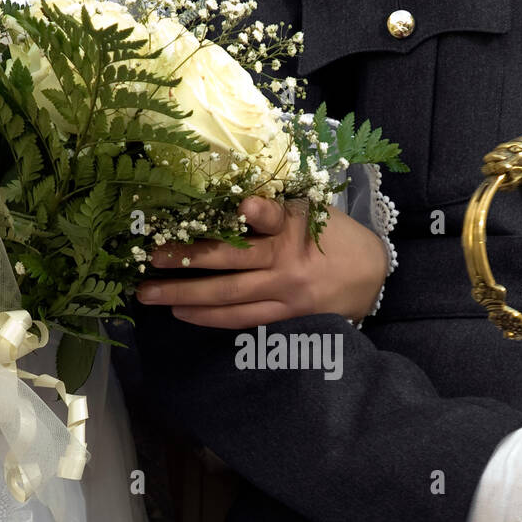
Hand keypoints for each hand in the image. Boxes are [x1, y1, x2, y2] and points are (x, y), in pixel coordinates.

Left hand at [134, 196, 387, 327]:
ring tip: (152, 295)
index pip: (275, 216)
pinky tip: (184, 314)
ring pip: (229, 298)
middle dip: (187, 261)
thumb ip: (275, 207)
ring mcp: (287, 293)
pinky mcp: (287, 317)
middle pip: (232, 263)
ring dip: (187, 297)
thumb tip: (231, 201)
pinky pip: (242, 320)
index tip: (242, 206)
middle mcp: (289, 261)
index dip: (259, 212)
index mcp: (295, 226)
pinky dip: (211, 318)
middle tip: (149, 259)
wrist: (372, 275)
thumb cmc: (334, 235)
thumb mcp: (312, 209)